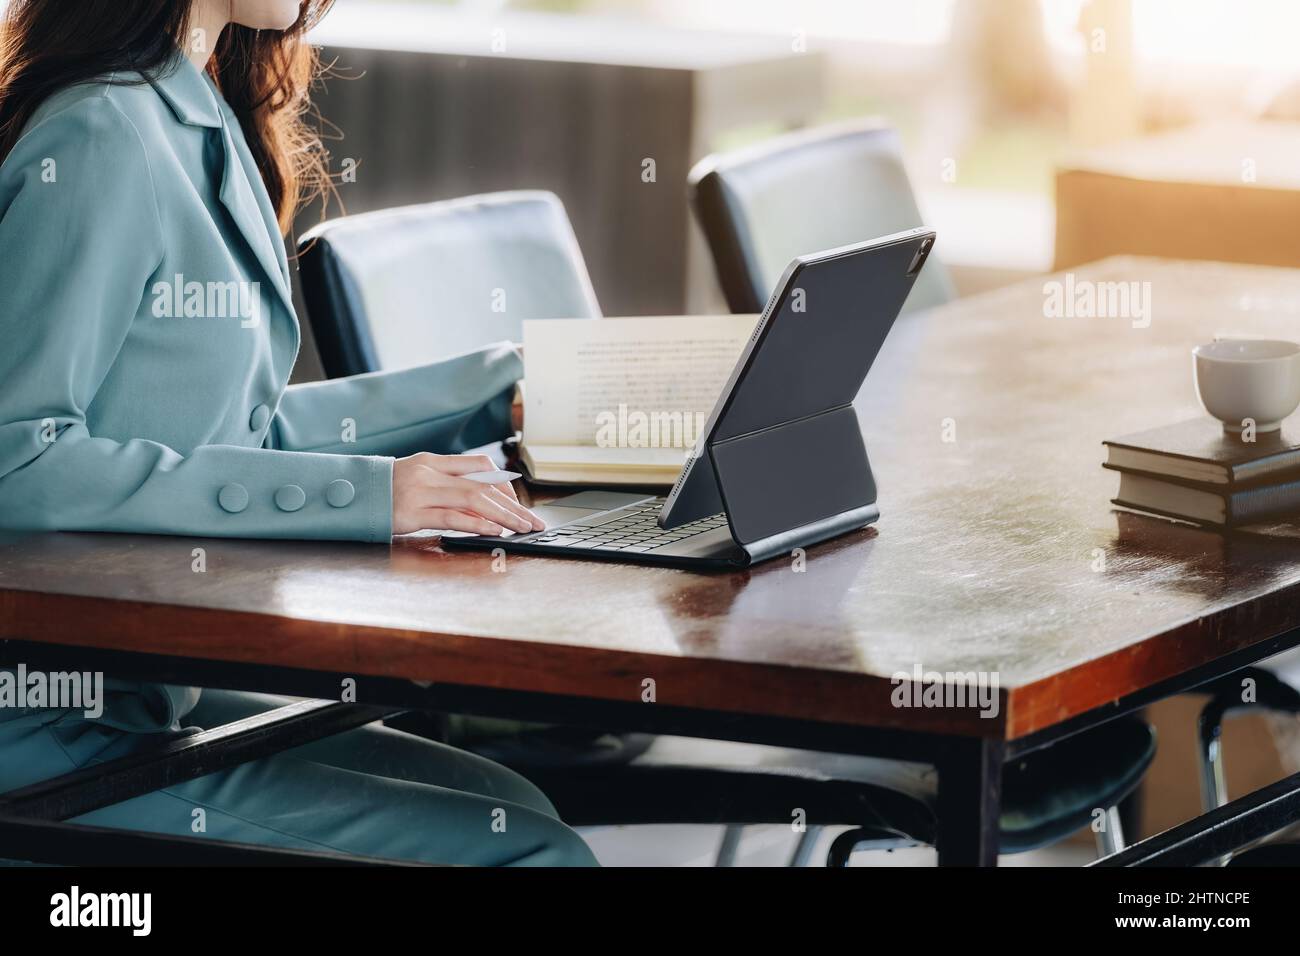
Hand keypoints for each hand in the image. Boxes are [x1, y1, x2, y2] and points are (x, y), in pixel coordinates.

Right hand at [392, 453, 544, 535]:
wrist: (347, 494)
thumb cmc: (384, 491)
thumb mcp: (416, 477)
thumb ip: (444, 483)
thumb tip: (481, 500)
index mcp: (433, 461)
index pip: (480, 465)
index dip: (504, 483)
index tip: (518, 502)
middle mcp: (430, 473)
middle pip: (483, 485)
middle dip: (513, 506)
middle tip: (532, 522)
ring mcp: (421, 491)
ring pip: (473, 500)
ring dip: (502, 516)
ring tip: (521, 528)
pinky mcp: (411, 513)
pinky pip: (451, 517)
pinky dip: (476, 524)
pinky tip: (493, 532)